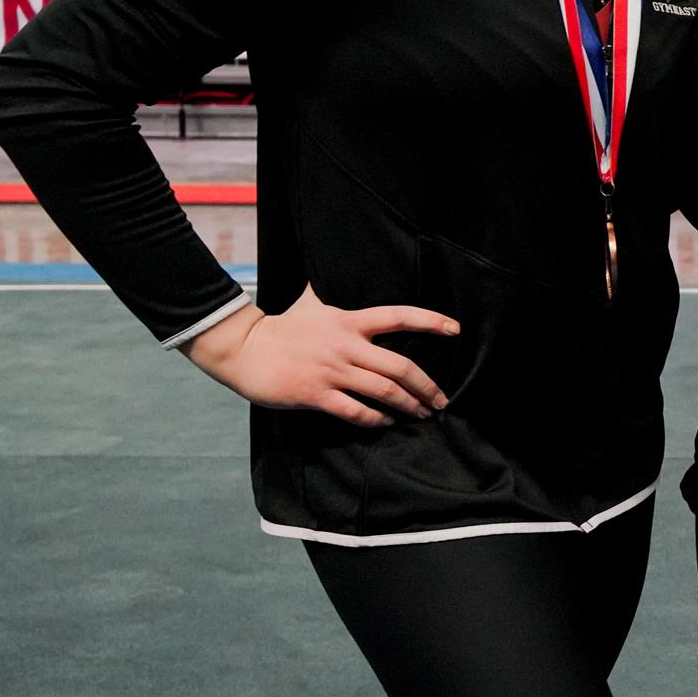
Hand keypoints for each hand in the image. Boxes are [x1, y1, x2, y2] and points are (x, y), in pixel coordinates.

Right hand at [182, 283, 459, 426]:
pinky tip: (386, 422)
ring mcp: (331, 371)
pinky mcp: (315, 394)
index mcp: (349, 321)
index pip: (398, 316)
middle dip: (427, 386)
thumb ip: (329, 295)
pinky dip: (376, 419)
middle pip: (400, 366)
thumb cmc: (280, 328)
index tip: (455, 330)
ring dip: (408, 405)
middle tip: (441, 400)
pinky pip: (355, 411)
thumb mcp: (309, 303)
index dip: (430, 321)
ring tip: (422, 414)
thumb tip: (330, 273)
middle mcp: (346, 345)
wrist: (242, 349)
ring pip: (383, 391)